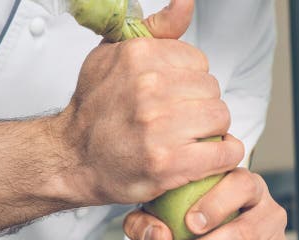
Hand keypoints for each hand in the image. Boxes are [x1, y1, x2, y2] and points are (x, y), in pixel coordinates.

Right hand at [54, 0, 243, 205]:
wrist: (74, 159)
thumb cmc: (96, 110)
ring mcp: (160, 128)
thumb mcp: (114, 55)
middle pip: (212, 90)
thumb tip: (185, 3)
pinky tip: (205, 158)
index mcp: (138, 56)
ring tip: (188, 139)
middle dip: (201, 106)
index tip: (174, 95)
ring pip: (221, 119)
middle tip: (179, 121)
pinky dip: (223, 157)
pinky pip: (224, 152)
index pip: (199, 62)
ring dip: (211, 132)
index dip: (189, 81)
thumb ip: (156, 27)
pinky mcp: (170, 163)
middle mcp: (149, 89)